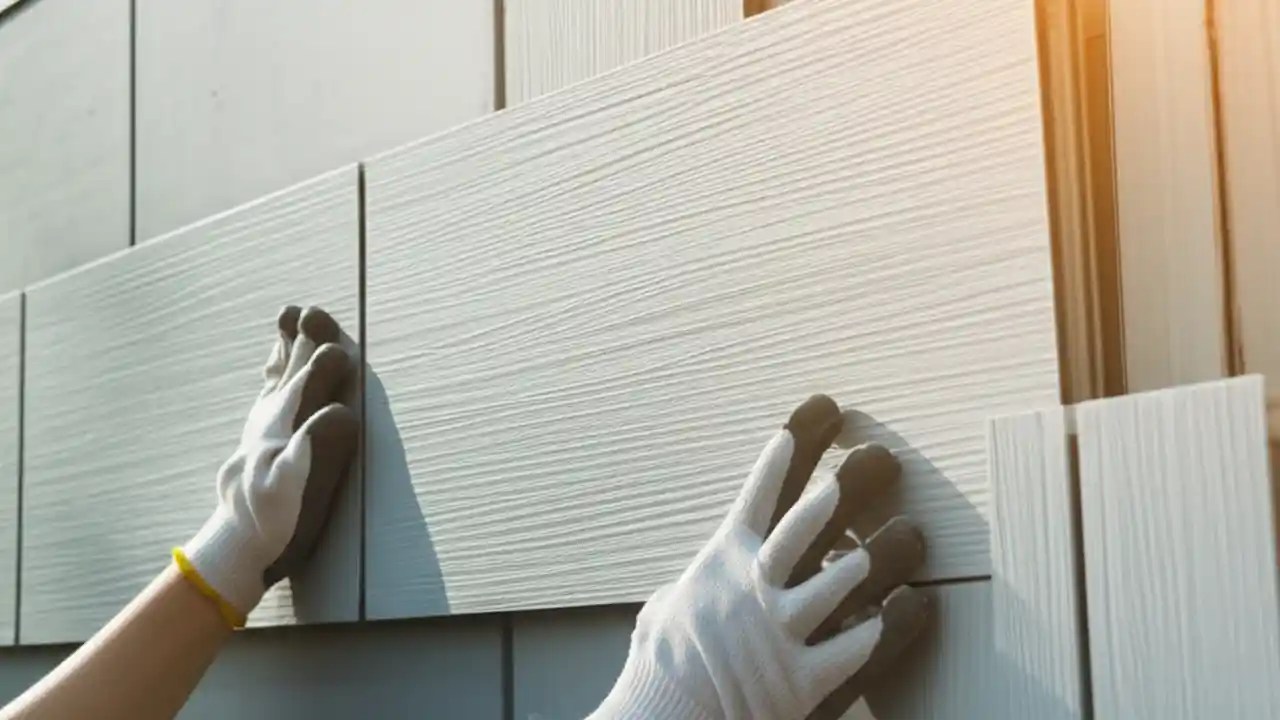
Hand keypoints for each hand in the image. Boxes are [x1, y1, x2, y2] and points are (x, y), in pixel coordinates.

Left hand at [175, 306, 358, 625]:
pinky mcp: (262, 438)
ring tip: (289, 318)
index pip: (315, 375)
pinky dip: (277, 369)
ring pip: (280, 374)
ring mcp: (266, 425)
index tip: (338, 353)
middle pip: (296, 366)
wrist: (237, 545)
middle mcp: (275, 416)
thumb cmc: (275, 520)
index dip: (328, 359)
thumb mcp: (298, 488)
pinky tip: (277, 365)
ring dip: (289, 347)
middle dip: (306, 339)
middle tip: (306, 311)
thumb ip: (318, 446)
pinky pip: (271, 390)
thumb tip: (340, 411)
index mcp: (289, 422)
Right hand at [592, 395, 928, 719]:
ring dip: (884, 553)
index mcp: (723, 562)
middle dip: (850, 487)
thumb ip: (689, 591)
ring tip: (912, 533)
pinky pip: (858, 649)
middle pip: (811, 524)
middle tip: (882, 459)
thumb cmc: (662, 670)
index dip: (792, 450)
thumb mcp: (664, 615)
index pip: (762, 493)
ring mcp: (782, 632)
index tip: (820, 412)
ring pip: (845, 580)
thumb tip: (683, 593)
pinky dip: (892, 627)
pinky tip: (917, 604)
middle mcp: (755, 587)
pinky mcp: (804, 682)